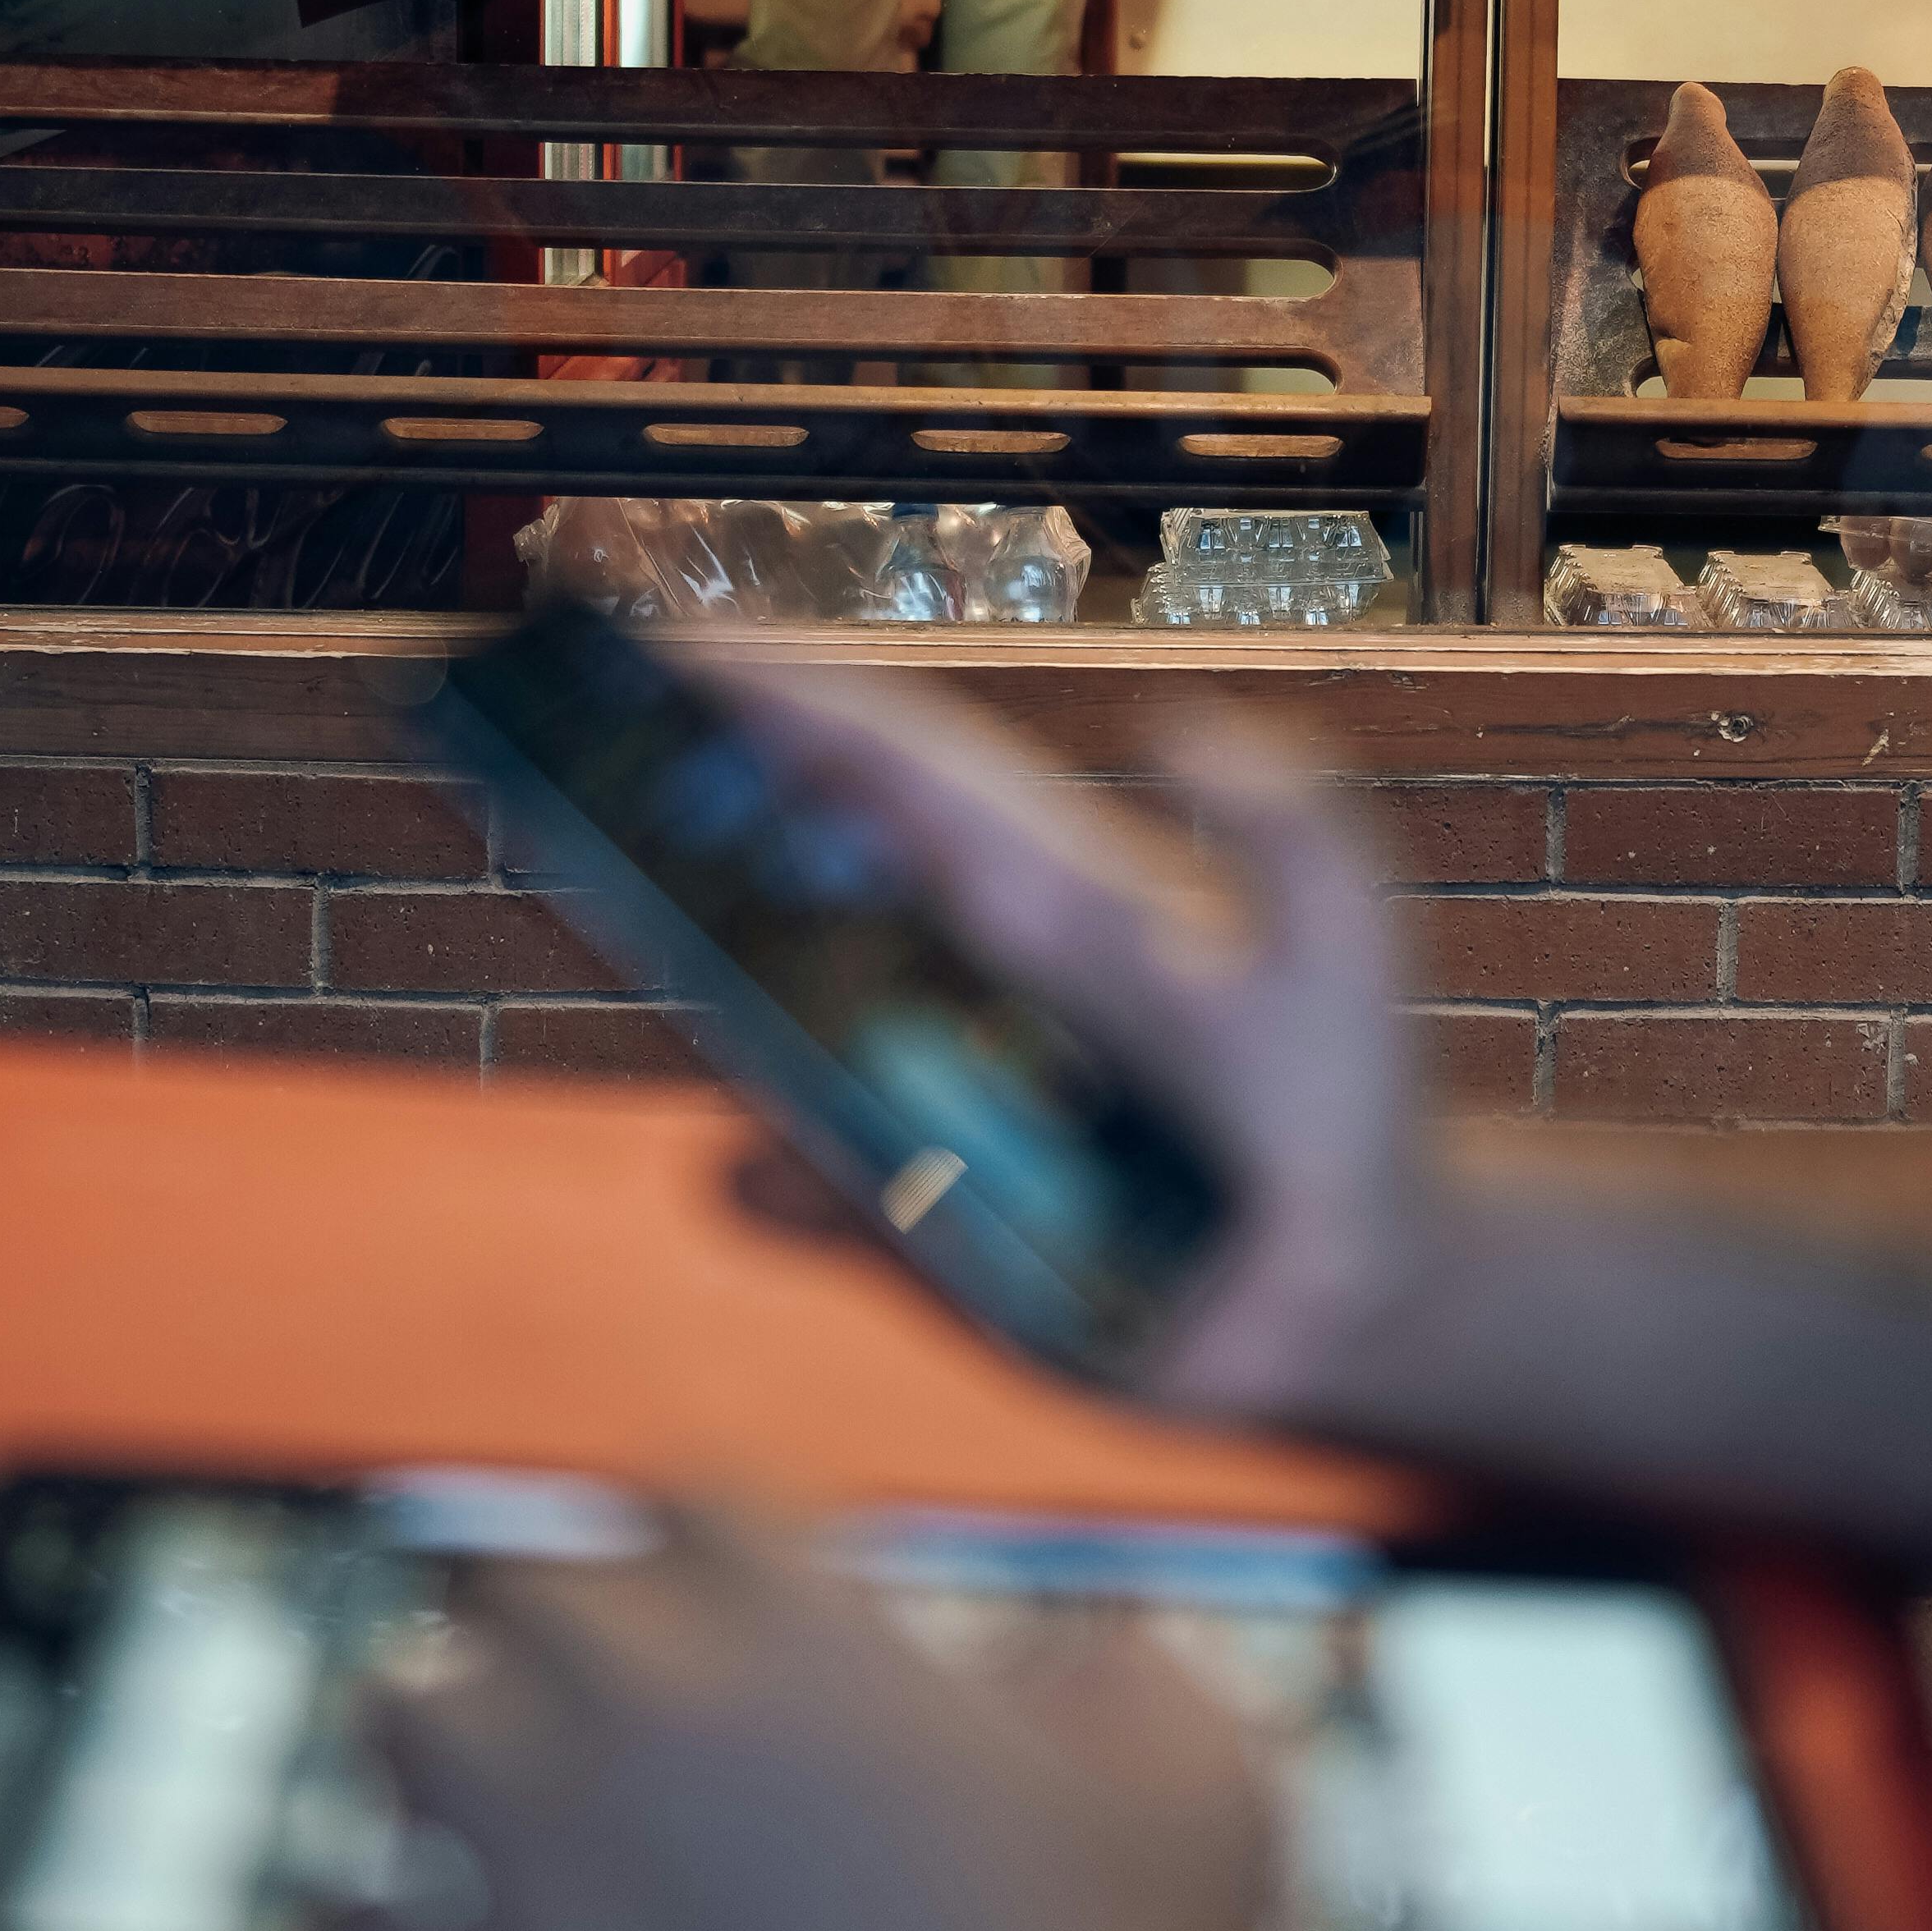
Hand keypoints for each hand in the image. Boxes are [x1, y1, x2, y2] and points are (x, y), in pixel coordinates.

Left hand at [324, 1502, 1264, 1930]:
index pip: (688, 1486)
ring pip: (407, 1720)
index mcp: (806, 1627)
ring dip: (452, 1748)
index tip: (719, 1592)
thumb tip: (1052, 1655)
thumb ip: (1105, 1662)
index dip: (707, 1539)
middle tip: (600, 1703)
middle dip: (562, 1627)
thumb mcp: (1190, 1766)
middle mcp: (651, 1715)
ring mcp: (548, 1876)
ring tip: (494, 1805)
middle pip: (517, 1578)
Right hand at [649, 660, 1429, 1420]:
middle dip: (709, 803)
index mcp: (1057, 894)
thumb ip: (1283, 835)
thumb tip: (1173, 727)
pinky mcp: (955, 1236)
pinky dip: (779, 1186)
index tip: (678, 644)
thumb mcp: (1341, 947)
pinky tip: (732, 1175)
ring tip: (597, 903)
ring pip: (799, 1023)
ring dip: (708, 968)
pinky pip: (838, 1200)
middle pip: (822, 874)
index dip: (797, 703)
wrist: (1361, 1286)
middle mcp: (982, 985)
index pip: (906, 774)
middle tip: (570, 737)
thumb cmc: (1347, 1099)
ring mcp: (953, 1104)